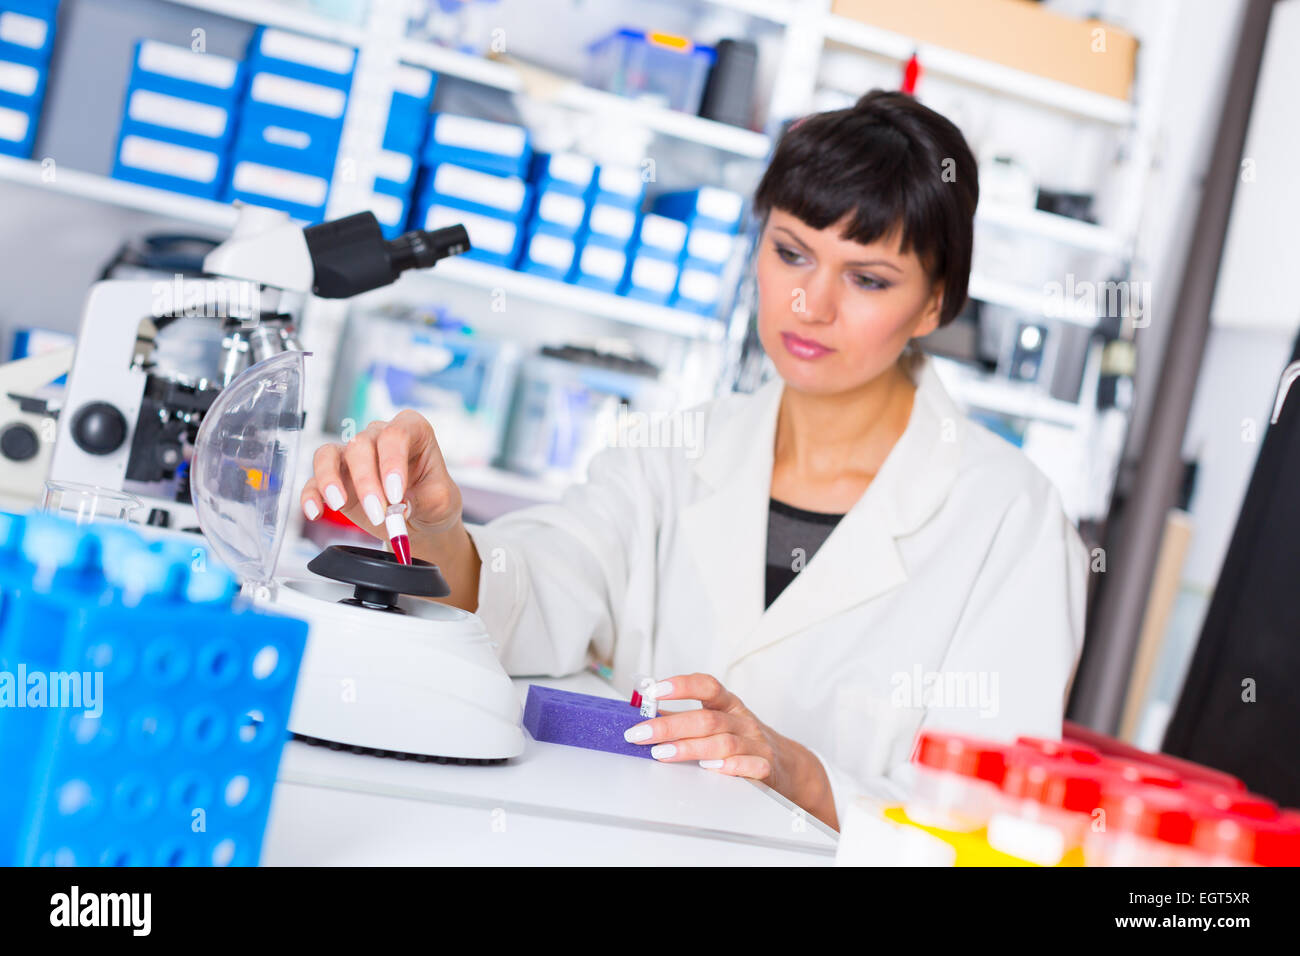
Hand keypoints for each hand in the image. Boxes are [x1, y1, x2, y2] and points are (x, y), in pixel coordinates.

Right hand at [300, 411, 482, 610]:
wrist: (420, 520)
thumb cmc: (432, 499)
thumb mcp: (441, 500)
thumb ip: (424, 499)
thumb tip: (398, 507)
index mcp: (412, 430)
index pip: (396, 434)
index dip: (392, 463)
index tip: (395, 494)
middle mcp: (378, 436)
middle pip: (361, 445)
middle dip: (366, 481)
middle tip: (378, 513)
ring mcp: (353, 455)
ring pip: (329, 454)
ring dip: (330, 480)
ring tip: (338, 504)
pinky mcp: (335, 478)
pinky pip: (314, 480)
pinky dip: (311, 495)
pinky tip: (316, 512)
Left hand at [623, 672, 837, 828]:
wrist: (788, 765)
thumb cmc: (743, 739)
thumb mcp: (717, 721)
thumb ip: (682, 718)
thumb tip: (643, 715)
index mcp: (729, 704)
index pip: (707, 686)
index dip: (681, 686)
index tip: (654, 690)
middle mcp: (742, 720)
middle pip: (707, 719)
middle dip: (669, 726)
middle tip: (640, 733)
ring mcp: (755, 743)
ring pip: (723, 742)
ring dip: (689, 747)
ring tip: (661, 753)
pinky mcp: (765, 767)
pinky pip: (749, 765)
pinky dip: (730, 766)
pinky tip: (709, 768)